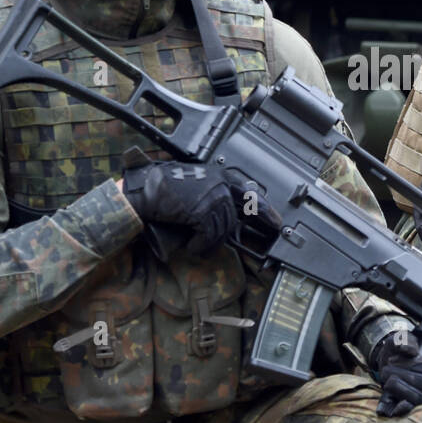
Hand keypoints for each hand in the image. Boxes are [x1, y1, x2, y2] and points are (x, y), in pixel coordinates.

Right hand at [121, 153, 279, 257]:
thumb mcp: (195, 185)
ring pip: (222, 230)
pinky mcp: (204, 212)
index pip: (251, 194)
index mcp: (221, 176)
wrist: (145, 191)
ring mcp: (214, 198)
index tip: (276, 222)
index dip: (265, 210)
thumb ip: (212, 195)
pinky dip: (199, 245)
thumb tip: (227, 216)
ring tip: (197, 246)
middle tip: (214, 245)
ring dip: (209, 243)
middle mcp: (221, 185)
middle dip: (225, 236)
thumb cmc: (164, 188)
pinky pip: (208, 236)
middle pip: (233, 219)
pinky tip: (191, 246)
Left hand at [371, 330, 421, 417]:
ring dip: (399, 388)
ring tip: (386, 378)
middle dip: (404, 376)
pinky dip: (403, 409)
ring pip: (419, 398)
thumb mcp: (402, 339)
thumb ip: (405, 340)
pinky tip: (393, 408)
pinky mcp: (420, 409)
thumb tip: (410, 350)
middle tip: (386, 370)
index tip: (392, 360)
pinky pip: (413, 411)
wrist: (393, 364)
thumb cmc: (403, 351)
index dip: (412, 364)